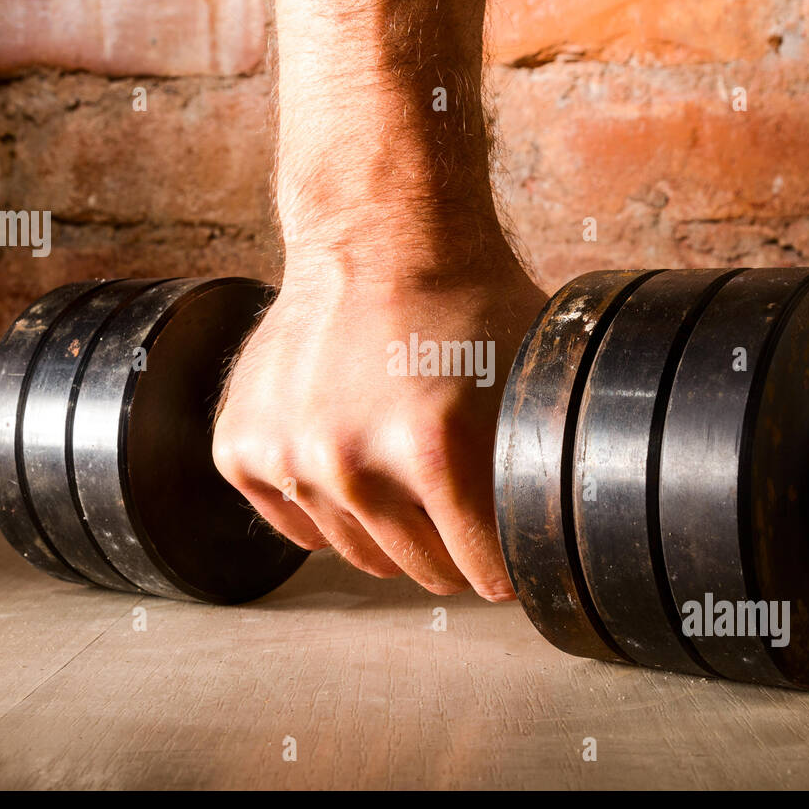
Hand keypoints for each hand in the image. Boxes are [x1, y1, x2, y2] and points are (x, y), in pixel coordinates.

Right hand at [212, 256, 546, 599]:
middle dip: (450, 546)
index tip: (506, 540)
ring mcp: (287, 457)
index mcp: (434, 451)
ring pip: (356, 553)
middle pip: (420, 571)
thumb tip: (568, 531)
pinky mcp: (239, 449)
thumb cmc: (463, 301)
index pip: (482, 574)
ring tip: (403, 463)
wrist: (377, 234)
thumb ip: (546, 462)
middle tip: (457, 494)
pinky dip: (324, 503)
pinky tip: (349, 451)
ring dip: (388, 527)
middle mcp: (351, 462)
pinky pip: (295, 523)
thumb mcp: (532, 378)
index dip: (504, 559)